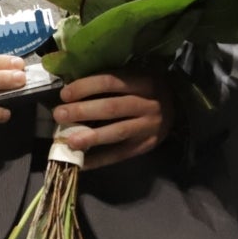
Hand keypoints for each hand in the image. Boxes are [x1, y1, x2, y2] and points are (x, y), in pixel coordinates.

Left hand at [54, 70, 170, 168]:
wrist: (178, 106)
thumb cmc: (146, 88)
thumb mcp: (135, 75)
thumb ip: (110, 80)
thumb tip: (71, 89)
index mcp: (143, 81)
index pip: (111, 82)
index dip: (86, 87)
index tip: (65, 94)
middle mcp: (148, 104)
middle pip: (112, 108)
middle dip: (83, 111)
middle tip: (59, 114)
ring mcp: (148, 127)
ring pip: (117, 132)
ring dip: (91, 137)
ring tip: (68, 141)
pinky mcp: (146, 146)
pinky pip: (120, 154)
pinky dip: (100, 160)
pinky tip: (81, 163)